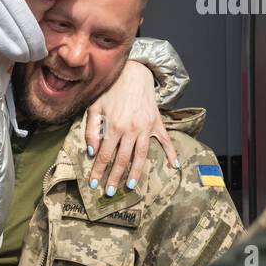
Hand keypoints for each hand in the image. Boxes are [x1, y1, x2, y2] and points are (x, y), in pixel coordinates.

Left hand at [85, 61, 178, 195]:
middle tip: (109, 192)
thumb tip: (91, 152)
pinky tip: (174, 166)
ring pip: (141, 156)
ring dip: (136, 173)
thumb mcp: (94, 107)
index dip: (98, 171)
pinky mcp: (157, 123)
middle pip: (122, 160)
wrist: (133, 72)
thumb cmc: (110, 89)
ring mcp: (146, 128)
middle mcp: (131, 130)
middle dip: (115, 177)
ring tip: (131, 186)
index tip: (93, 183)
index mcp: (114, 127)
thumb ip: (91, 130)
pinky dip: (171, 154)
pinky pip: (165, 141)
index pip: (104, 155)